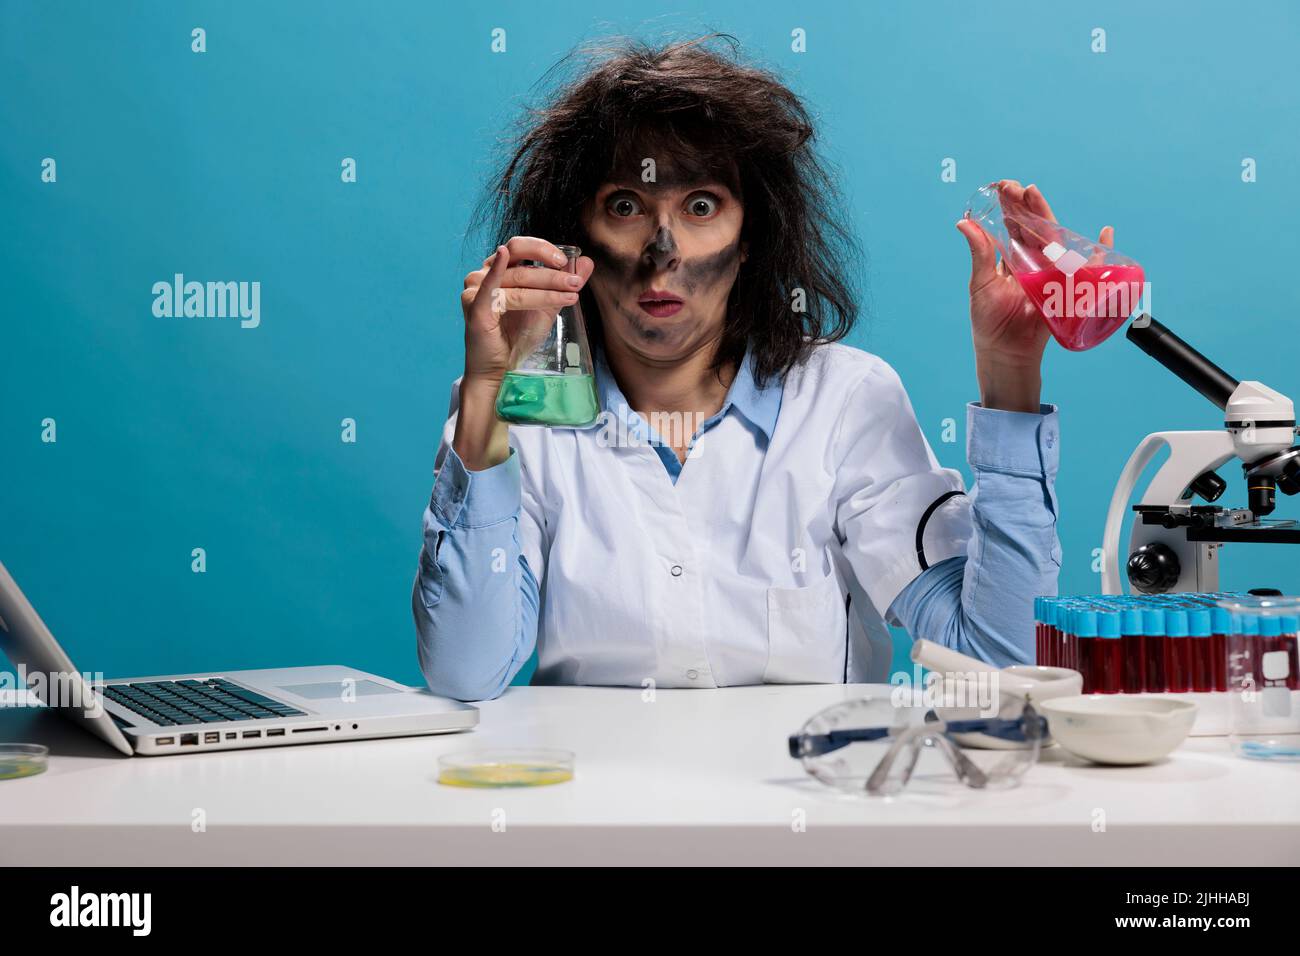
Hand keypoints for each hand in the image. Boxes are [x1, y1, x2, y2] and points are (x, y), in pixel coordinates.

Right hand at [453, 237, 593, 468]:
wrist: (502, 371)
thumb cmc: (518, 337)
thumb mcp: (547, 306)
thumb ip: (563, 284)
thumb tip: (586, 262)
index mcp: (499, 269)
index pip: (521, 247)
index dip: (543, 249)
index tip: (567, 262)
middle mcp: (483, 275)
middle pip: (521, 263)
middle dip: (552, 274)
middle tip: (575, 283)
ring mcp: (476, 290)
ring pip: (516, 281)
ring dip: (546, 288)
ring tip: (570, 295)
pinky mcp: (475, 308)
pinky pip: (488, 288)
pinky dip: (496, 271)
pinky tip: (502, 256)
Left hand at [956, 180, 1112, 410]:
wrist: (1005, 353)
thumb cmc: (989, 321)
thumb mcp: (981, 284)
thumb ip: (979, 253)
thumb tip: (963, 222)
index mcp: (1011, 258)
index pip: (1012, 225)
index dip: (1009, 205)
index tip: (1003, 186)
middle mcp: (1032, 261)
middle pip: (1032, 226)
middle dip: (1026, 204)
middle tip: (1017, 186)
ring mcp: (1050, 272)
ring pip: (1052, 239)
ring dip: (1046, 215)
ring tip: (1035, 193)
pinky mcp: (1064, 288)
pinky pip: (1086, 269)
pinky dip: (1099, 252)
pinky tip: (1105, 233)